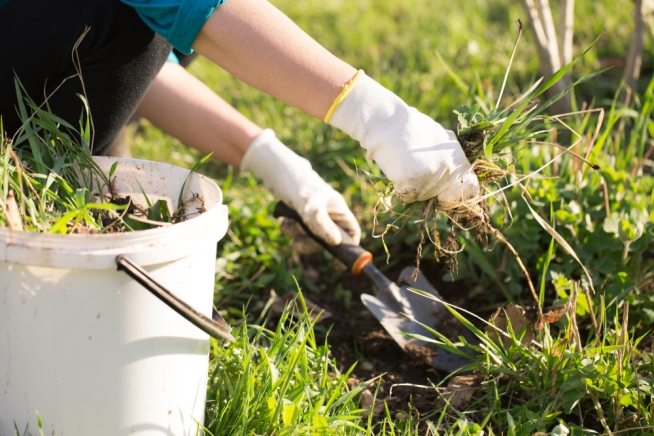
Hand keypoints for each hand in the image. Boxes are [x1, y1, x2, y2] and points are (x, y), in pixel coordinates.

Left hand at [240, 129, 360, 252]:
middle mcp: (328, 213)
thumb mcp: (309, 206)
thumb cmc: (296, 182)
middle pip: (328, 239)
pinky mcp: (299, 214)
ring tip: (289, 223)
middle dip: (312, 243)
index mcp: (337, 208)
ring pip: (309, 236)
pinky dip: (289, 228)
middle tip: (300, 241)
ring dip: (297, 234)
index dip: (348, 247)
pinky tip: (284, 219)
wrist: (274, 169)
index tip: (337, 262)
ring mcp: (313, 214)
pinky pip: (297, 231)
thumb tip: (336, 243)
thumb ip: (322, 224)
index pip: (351, 231)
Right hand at [327, 71, 478, 205]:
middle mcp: (450, 169)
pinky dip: (398, 188)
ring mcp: (433, 177)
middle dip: (428, 192)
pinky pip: (405, 197)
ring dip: (411, 188)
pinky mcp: (414, 183)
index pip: (470, 190)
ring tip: (403, 165)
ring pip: (421, 198)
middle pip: (442, 197)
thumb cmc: (408, 127)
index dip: (457, 197)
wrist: (387, 120)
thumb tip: (447, 176)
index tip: (444, 197)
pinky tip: (396, 169)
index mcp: (458, 158)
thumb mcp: (437, 138)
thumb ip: (445, 157)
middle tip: (414, 176)